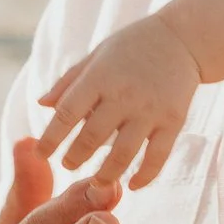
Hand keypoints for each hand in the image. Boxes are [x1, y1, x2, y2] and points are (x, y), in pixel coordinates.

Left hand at [34, 15, 198, 188]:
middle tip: (68, 165)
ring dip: (106, 173)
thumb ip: (70, 81)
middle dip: (75, 157)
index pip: (67, 113)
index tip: (41, 154)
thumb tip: (42, 105)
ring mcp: (150, 110)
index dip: (50, 138)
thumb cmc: (132, 45)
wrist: (183, 38)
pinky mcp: (173, 120)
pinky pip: (157, 156)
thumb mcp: (97, 54)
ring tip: (96, 182)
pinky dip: (145, 175)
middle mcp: (124, 95)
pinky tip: (132, 185)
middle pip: (92, 137)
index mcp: (100, 77)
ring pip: (123, 153)